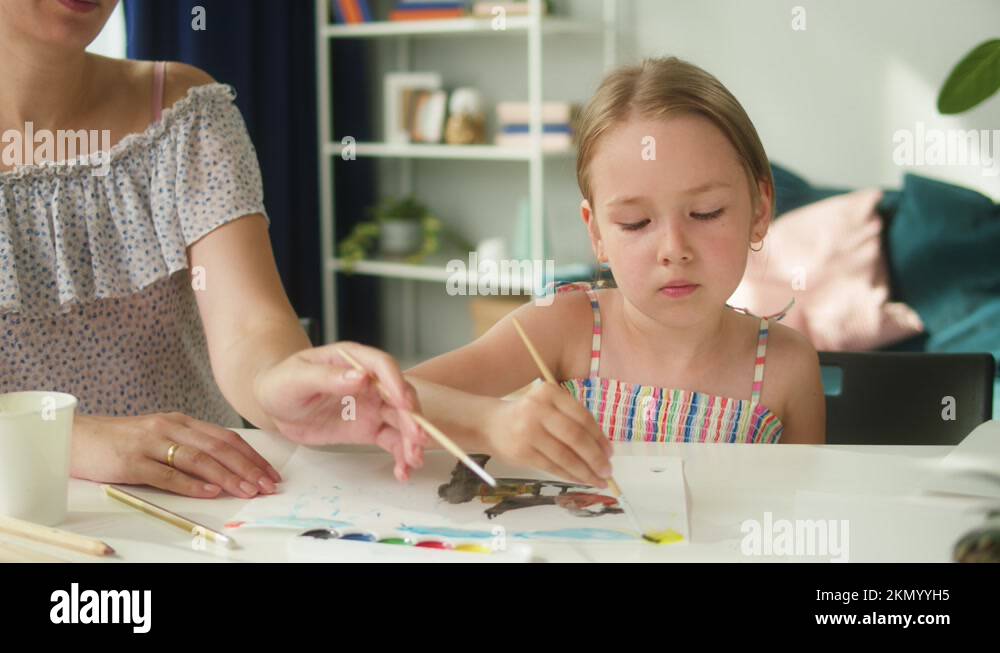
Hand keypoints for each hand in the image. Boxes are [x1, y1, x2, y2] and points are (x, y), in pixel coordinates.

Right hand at [71, 413, 281, 498]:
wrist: (75, 437)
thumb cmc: (120, 440)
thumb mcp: (160, 436)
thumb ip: (188, 446)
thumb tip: (224, 466)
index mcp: (180, 422)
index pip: (225, 437)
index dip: (251, 455)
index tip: (269, 473)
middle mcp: (169, 427)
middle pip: (218, 447)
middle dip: (247, 467)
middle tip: (267, 485)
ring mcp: (150, 443)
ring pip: (198, 459)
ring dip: (227, 476)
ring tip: (247, 490)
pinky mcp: (132, 460)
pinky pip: (167, 473)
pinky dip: (191, 483)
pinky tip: (209, 491)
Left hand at [253, 341, 427, 480]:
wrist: (275, 405)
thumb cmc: (282, 383)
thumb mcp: (297, 378)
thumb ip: (327, 377)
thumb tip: (359, 376)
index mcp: (353, 360)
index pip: (383, 367)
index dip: (396, 383)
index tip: (403, 403)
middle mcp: (369, 382)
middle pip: (399, 396)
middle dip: (412, 417)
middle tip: (418, 438)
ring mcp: (372, 405)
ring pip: (401, 421)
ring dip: (412, 440)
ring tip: (414, 460)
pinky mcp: (369, 428)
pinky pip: (391, 441)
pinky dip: (400, 455)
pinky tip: (403, 470)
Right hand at [483, 382, 613, 486]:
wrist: (490, 424)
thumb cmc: (528, 416)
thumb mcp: (548, 407)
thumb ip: (571, 421)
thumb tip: (603, 450)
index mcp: (550, 393)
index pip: (582, 417)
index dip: (600, 438)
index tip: (610, 453)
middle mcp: (538, 409)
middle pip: (575, 437)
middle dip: (595, 457)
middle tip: (607, 471)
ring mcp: (528, 431)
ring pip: (565, 455)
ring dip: (585, 471)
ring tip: (598, 480)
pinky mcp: (522, 452)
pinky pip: (552, 467)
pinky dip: (570, 476)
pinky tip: (580, 480)